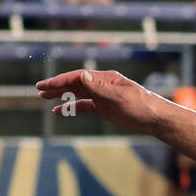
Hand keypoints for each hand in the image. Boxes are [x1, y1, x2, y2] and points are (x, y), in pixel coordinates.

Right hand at [34, 69, 161, 133]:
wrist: (157, 120)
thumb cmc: (142, 106)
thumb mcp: (121, 97)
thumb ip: (101, 88)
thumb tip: (83, 76)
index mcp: (105, 79)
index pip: (78, 77)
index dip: (61, 81)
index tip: (46, 85)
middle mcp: (102, 85)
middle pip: (75, 83)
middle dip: (56, 86)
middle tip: (38, 89)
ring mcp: (103, 97)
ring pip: (77, 94)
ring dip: (61, 95)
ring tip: (44, 97)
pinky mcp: (105, 108)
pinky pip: (85, 106)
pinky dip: (72, 107)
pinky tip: (60, 111)